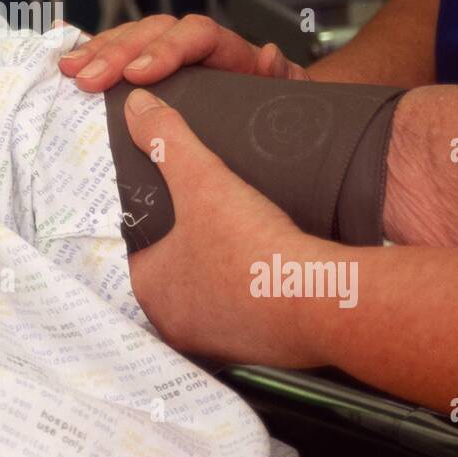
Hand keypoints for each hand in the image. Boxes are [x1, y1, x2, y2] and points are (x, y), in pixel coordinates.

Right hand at [58, 14, 309, 91]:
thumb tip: (269, 55)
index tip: (139, 75)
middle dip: (116, 52)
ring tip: (68, 70)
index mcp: (229, 50)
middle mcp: (193, 46)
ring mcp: (167, 56)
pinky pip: (118, 55)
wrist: (279, 123)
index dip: (165, 49)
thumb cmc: (282, 110)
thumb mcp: (291, 99)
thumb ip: (283, 79)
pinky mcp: (148, 74)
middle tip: (87, 78)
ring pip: (129, 39)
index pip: (195, 34)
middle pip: (151, 33)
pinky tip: (61, 47)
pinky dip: (90, 49)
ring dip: (96, 52)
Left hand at [122, 87, 332, 368]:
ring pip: (210, 294)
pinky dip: (253, 291)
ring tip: (242, 235)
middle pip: (175, 271)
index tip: (178, 203)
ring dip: (224, 270)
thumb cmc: (252, 247)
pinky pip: (245, 314)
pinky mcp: (255, 350)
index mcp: (149, 289)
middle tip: (214, 214)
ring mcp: (214, 342)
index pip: (139, 248)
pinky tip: (269, 265)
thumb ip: (167, 140)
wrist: (322, 298)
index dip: (158, 221)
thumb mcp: (203, 179)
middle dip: (193, 244)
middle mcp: (174, 324)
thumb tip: (135, 106)